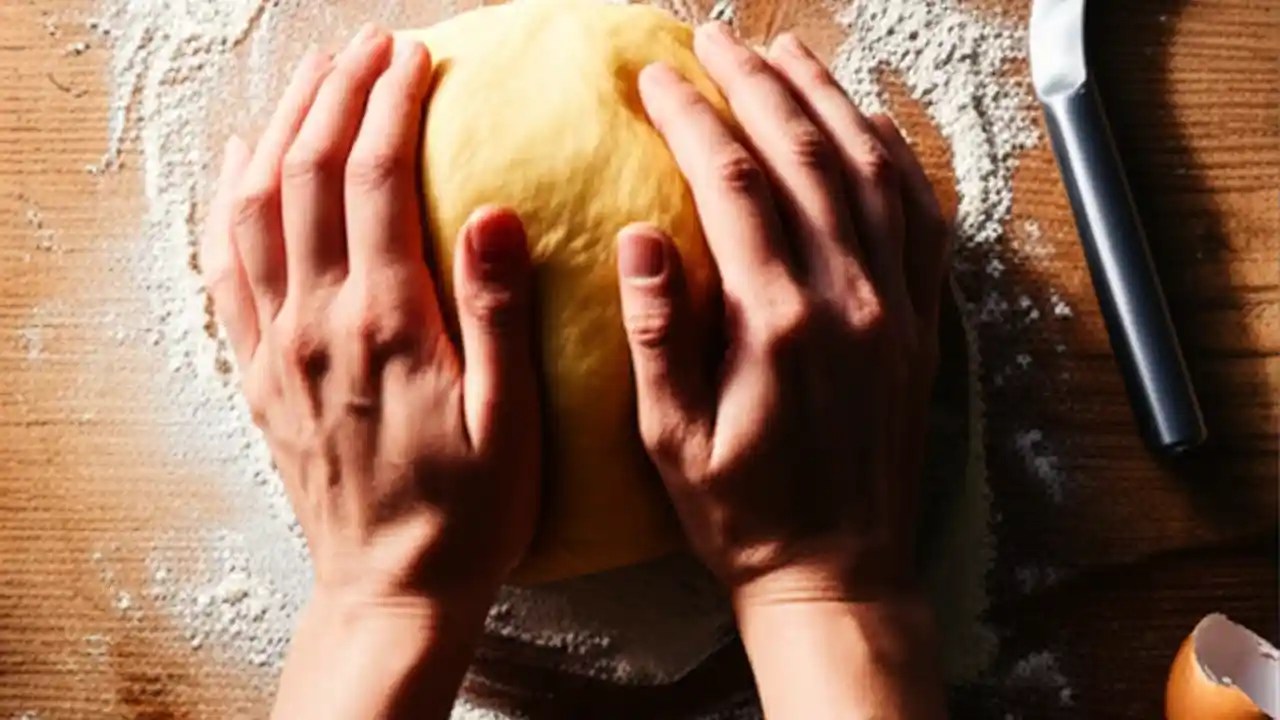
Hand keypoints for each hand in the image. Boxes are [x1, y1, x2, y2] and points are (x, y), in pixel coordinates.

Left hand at [200, 26, 538, 717]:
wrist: (391, 586)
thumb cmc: (468, 511)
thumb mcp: (511, 421)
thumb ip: (498, 313)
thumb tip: (495, 211)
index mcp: (385, 326)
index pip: (375, 182)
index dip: (391, 106)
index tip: (414, 56)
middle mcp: (316, 323)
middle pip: (307, 175)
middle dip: (335, 94)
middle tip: (368, 45)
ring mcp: (277, 345)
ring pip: (255, 209)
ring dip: (281, 130)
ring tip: (313, 78)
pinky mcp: (258, 370)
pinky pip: (227, 267)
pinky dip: (229, 202)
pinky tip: (244, 164)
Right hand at [618, 25, 948, 718]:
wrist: (838, 572)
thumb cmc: (743, 515)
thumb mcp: (672, 439)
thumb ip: (658, 333)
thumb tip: (637, 234)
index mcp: (779, 325)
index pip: (733, 185)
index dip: (692, 117)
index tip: (654, 78)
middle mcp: (849, 299)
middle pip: (806, 155)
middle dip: (756, 82)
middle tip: (714, 35)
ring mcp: (895, 307)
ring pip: (870, 170)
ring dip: (827, 99)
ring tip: (785, 51)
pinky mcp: (920, 324)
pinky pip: (920, 217)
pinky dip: (893, 155)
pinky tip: (866, 123)